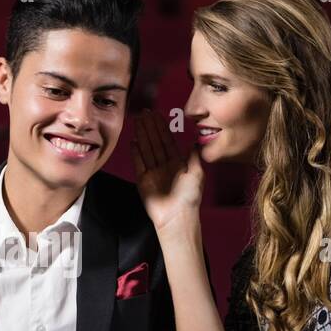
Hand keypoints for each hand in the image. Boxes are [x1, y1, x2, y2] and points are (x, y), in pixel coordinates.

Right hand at [131, 108, 204, 234]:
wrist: (177, 218)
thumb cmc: (190, 198)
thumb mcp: (197, 173)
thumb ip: (194, 156)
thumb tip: (196, 140)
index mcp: (177, 163)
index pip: (167, 140)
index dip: (162, 127)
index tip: (157, 114)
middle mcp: (164, 165)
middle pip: (155, 142)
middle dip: (149, 126)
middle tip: (144, 112)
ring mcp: (152, 172)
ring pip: (146, 149)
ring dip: (142, 134)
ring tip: (137, 121)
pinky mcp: (143, 181)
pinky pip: (138, 164)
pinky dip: (136, 153)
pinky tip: (133, 141)